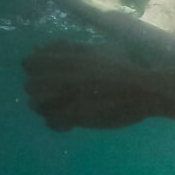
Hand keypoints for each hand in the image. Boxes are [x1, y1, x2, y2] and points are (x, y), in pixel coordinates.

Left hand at [22, 42, 164, 130]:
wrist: (144, 89)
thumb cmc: (125, 68)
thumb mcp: (97, 49)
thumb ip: (70, 49)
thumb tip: (43, 49)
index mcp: (68, 57)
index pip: (30, 62)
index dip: (35, 71)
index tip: (48, 78)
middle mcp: (63, 74)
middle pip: (29, 84)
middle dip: (39, 91)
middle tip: (56, 98)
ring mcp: (68, 95)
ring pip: (36, 104)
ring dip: (46, 109)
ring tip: (61, 111)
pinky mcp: (76, 115)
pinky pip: (51, 122)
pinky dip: (58, 124)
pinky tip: (69, 125)